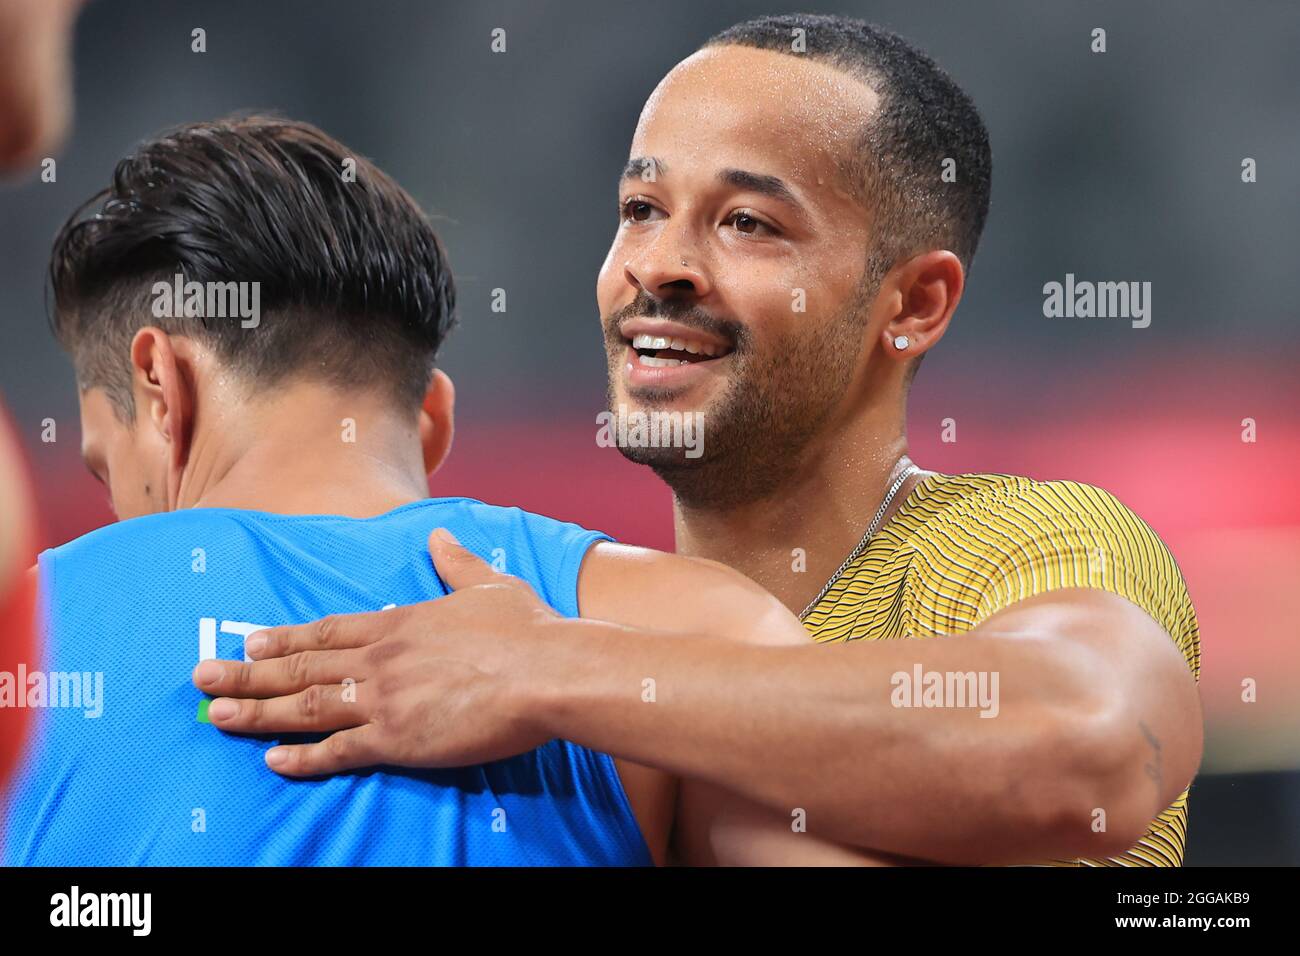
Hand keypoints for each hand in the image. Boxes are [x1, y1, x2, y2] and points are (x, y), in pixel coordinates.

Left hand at [191, 529, 562, 775]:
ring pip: (304, 706)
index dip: (283, 637)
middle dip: (245, 672)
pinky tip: (273, 762)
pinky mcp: (398, 740)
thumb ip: (457, 563)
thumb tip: (440, 535)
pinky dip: (302, 757)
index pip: (326, 630)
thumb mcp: (489, 585)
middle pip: (299, 666)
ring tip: (215, 715)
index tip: (248, 639)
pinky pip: (338, 751)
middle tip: (201, 676)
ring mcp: (384, 700)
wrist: (548, 672)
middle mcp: (379, 659)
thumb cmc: (526, 630)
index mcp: (398, 624)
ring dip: (255, 711)